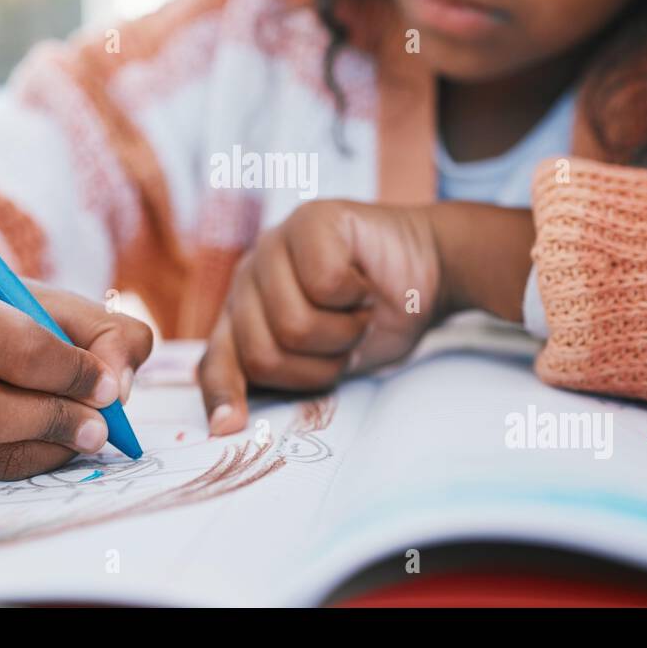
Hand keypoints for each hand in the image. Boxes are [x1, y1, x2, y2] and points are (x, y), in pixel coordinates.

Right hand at [0, 272, 152, 479]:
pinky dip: (29, 459)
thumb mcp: (49, 299)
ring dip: (48, 447)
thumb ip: (104, 329)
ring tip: (84, 433)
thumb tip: (119, 388)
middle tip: (102, 428)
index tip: (110, 387)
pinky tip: (53, 443)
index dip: (73, 372)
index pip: (14, 348)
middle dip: (56, 420)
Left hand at [195, 200, 444, 434]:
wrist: (429, 270)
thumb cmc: (375, 318)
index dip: (223, 395)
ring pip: (293, 326)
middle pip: (263, 356)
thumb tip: (228, 424)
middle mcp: (247, 279)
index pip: (217, 361)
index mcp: (243, 316)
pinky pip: (325, 285)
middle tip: (347, 339)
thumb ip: (280, 374)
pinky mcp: (307, 220)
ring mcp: (273, 245)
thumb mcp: (326, 359)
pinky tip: (362, 280)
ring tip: (356, 311)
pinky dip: (356, 294)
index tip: (228, 428)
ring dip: (342, 332)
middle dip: (320, 364)